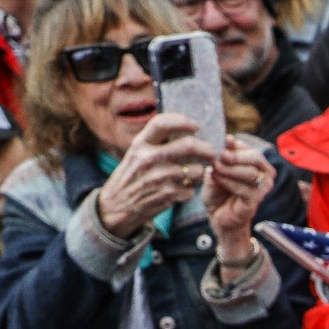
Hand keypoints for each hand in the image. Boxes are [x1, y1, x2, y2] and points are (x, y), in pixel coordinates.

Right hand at [94, 113, 216, 239]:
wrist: (116, 206)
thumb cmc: (132, 177)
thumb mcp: (137, 153)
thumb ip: (156, 141)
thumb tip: (187, 128)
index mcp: (140, 144)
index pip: (163, 123)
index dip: (183, 122)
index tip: (196, 126)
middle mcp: (148, 158)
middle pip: (189, 145)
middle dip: (207, 149)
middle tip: (212, 152)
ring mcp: (157, 178)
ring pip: (195, 170)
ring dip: (199, 173)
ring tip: (192, 174)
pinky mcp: (166, 195)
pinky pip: (191, 190)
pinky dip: (190, 191)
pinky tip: (181, 190)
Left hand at [203, 136, 274, 257]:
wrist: (218, 216)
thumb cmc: (218, 191)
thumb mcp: (216, 170)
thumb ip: (222, 157)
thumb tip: (227, 139)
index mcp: (256, 163)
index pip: (249, 148)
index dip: (237, 144)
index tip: (223, 141)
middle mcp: (264, 174)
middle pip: (256, 158)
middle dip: (237, 156)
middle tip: (221, 155)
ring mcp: (262, 188)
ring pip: (251, 173)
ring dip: (230, 169)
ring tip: (215, 168)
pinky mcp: (256, 201)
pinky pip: (244, 189)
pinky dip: (229, 182)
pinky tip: (216, 179)